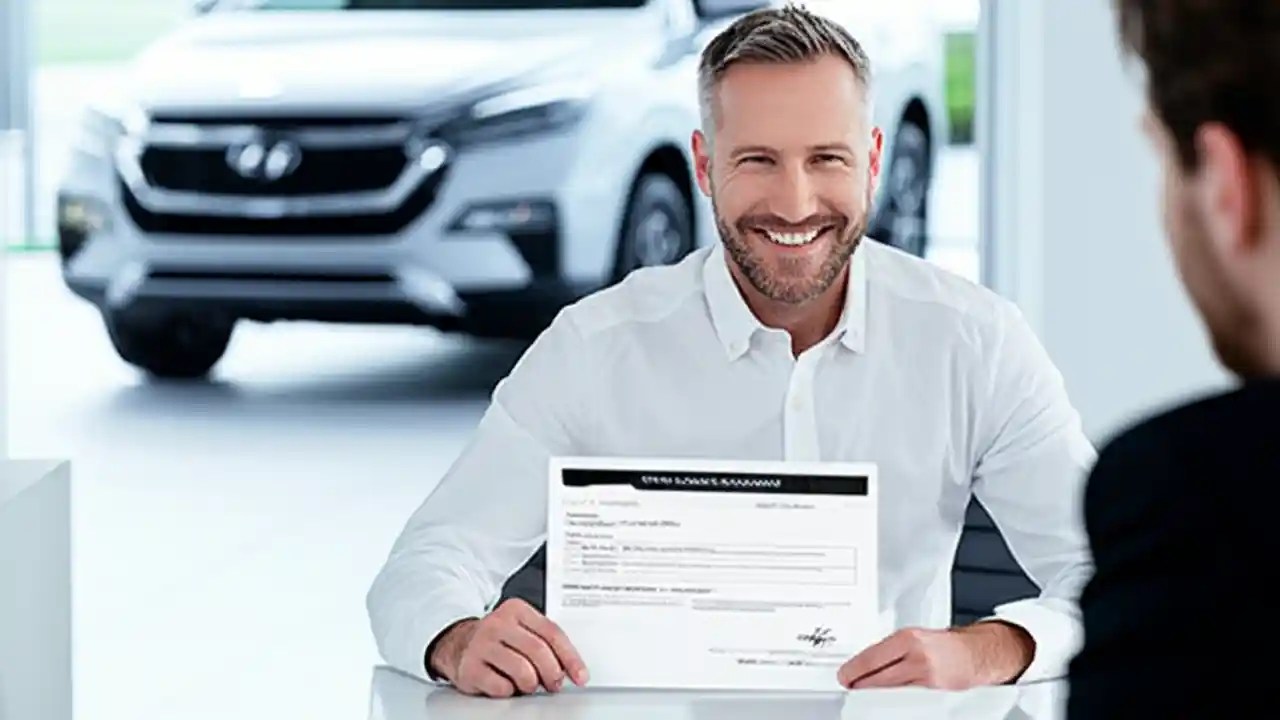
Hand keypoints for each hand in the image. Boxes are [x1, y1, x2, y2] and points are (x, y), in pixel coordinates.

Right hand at [429, 599, 589, 697]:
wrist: (457, 643)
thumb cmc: (498, 638)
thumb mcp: (522, 629)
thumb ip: (544, 641)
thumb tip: (570, 668)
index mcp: (516, 610)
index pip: (552, 632)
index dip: (570, 657)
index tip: (580, 675)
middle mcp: (498, 624)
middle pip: (538, 651)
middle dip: (553, 673)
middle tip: (555, 684)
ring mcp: (482, 645)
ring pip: (522, 671)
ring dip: (531, 684)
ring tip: (528, 684)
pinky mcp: (470, 667)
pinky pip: (502, 687)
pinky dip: (509, 691)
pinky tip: (505, 683)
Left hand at [836, 622, 1034, 690]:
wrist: (974, 653)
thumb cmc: (943, 646)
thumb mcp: (914, 639)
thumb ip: (891, 650)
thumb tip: (864, 664)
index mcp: (908, 639)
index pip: (872, 657)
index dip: (854, 670)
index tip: (844, 675)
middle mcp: (916, 655)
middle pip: (879, 676)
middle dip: (861, 684)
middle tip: (850, 686)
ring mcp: (926, 675)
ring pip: (891, 688)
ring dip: (875, 692)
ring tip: (864, 693)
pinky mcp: (934, 690)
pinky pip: (907, 696)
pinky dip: (894, 697)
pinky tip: (887, 699)